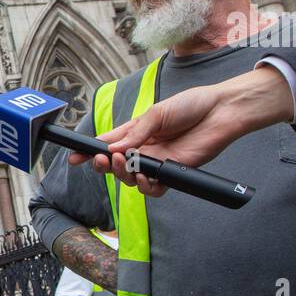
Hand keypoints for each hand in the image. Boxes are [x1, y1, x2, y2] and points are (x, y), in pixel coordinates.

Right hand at [69, 67, 293, 195]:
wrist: (220, 111)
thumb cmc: (190, 105)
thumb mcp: (156, 113)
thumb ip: (135, 133)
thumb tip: (113, 148)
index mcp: (135, 132)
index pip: (106, 143)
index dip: (89, 151)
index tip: (74, 158)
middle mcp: (143, 150)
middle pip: (114, 165)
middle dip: (102, 165)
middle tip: (101, 159)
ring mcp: (157, 163)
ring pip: (130, 179)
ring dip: (122, 174)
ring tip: (123, 163)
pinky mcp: (173, 174)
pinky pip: (153, 189)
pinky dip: (145, 187)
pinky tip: (145, 177)